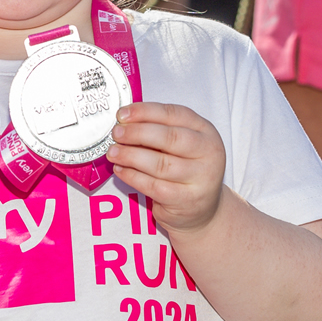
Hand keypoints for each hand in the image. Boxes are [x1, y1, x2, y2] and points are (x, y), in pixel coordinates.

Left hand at [106, 102, 227, 233]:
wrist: (202, 209)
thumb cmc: (185, 170)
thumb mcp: (180, 145)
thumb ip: (158, 130)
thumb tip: (124, 123)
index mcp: (205, 132)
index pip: (175, 114)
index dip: (146, 112)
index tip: (123, 114)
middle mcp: (208, 153)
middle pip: (169, 138)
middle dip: (137, 133)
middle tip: (116, 133)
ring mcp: (201, 178)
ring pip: (160, 164)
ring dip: (131, 156)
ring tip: (113, 152)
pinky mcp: (187, 200)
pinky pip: (154, 186)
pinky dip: (133, 176)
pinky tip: (120, 170)